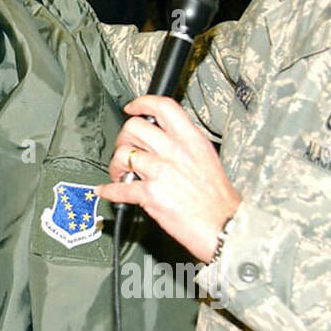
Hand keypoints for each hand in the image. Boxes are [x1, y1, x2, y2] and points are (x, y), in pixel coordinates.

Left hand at [94, 95, 240, 261]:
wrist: (225, 226)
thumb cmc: (218, 199)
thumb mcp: (207, 159)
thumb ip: (185, 145)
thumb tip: (163, 138)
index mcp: (191, 140)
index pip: (164, 108)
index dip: (142, 103)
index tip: (132, 108)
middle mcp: (175, 152)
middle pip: (135, 128)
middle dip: (124, 138)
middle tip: (125, 149)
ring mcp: (162, 172)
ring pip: (123, 154)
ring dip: (115, 165)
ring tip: (119, 174)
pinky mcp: (151, 194)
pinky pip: (119, 188)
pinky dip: (108, 190)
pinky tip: (106, 190)